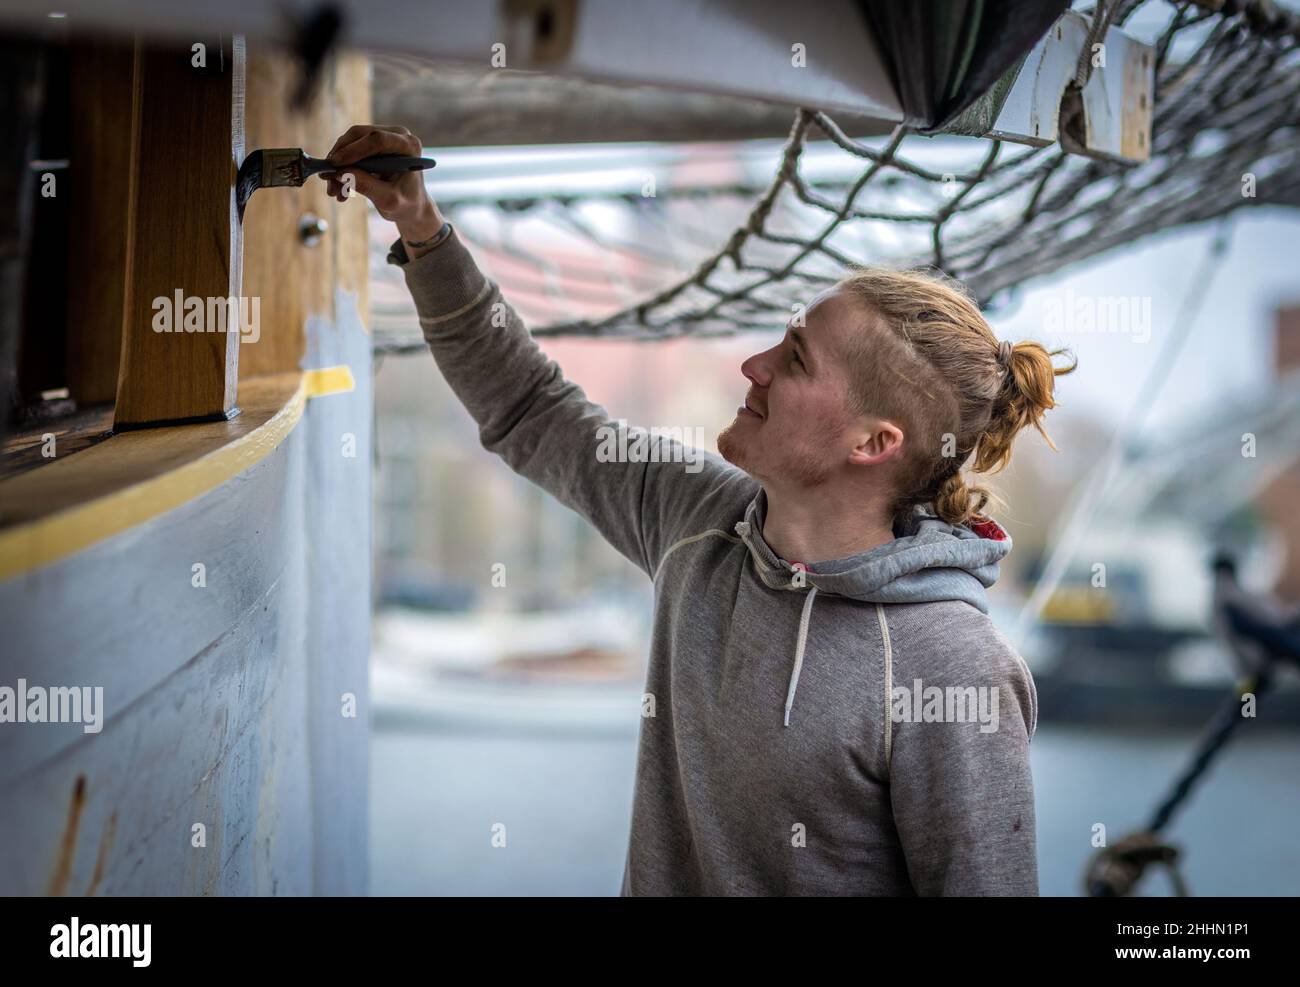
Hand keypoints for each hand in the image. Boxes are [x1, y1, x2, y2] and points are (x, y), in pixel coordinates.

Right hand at [323, 124, 444, 242]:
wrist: (409, 206)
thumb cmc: (405, 204)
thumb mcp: (389, 201)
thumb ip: (367, 186)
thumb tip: (340, 174)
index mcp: (409, 146)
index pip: (377, 139)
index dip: (353, 150)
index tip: (334, 165)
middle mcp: (396, 135)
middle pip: (359, 136)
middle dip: (340, 158)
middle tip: (327, 180)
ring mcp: (383, 136)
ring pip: (350, 142)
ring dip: (337, 165)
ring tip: (334, 192)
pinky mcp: (371, 143)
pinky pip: (348, 149)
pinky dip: (340, 168)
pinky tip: (338, 188)